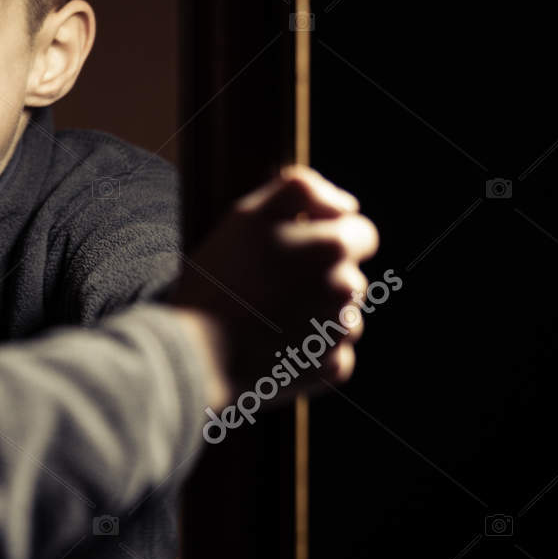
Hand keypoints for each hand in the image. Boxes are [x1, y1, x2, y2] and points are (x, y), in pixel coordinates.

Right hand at [166, 166, 378, 410]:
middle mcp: (347, 286)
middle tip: (272, 286)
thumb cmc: (217, 280)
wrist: (197, 352)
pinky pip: (333, 354)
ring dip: (316, 315)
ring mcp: (340, 330)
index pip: (361, 232)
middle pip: (349, 275)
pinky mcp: (331, 368)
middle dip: (321, 277)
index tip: (297, 247)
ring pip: (342, 315)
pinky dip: (312, 353)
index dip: (331, 236)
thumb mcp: (246, 215)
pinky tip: (276, 348)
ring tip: (268, 318)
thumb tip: (346, 205)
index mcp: (333, 245)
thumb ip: (300, 190)